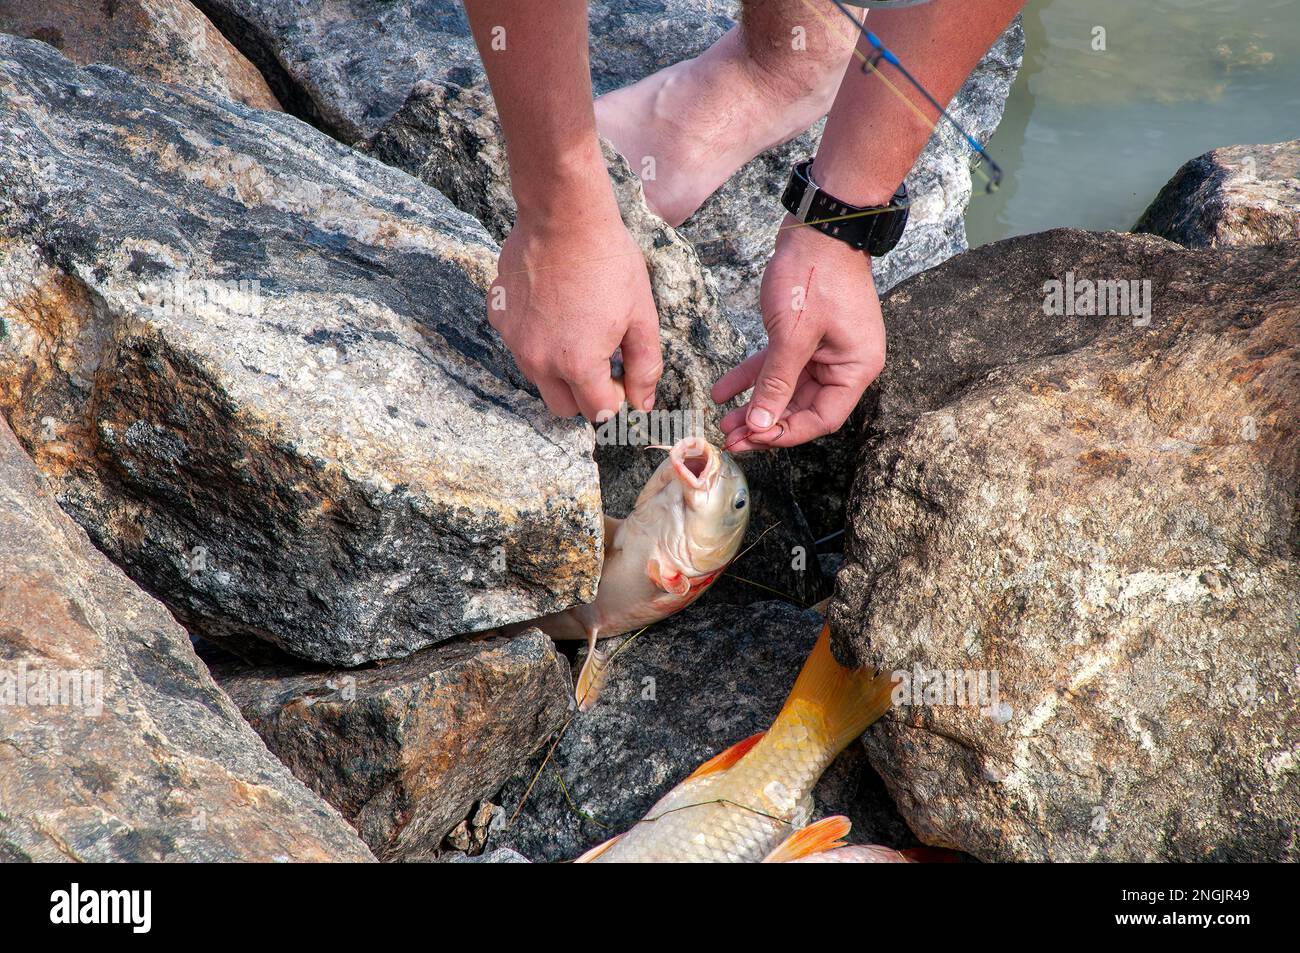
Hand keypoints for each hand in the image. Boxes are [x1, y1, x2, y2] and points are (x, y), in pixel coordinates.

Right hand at [489, 208, 661, 419]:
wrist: (562, 216)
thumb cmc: (608, 262)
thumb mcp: (642, 316)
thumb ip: (645, 366)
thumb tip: (642, 404)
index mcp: (579, 365)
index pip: (598, 412)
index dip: (617, 399)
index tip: (623, 375)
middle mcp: (539, 360)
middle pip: (562, 407)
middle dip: (584, 394)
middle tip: (601, 360)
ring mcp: (514, 340)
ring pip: (538, 376)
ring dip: (558, 366)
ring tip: (577, 325)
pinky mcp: (498, 317)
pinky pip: (518, 343)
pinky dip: (535, 336)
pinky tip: (552, 305)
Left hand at [712, 219, 884, 450]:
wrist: (818, 226)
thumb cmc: (815, 275)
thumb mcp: (792, 336)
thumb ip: (776, 383)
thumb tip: (760, 425)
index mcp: (856, 368)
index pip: (822, 418)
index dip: (786, 433)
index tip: (753, 439)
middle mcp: (845, 364)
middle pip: (802, 407)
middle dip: (764, 423)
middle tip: (730, 439)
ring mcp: (825, 350)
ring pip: (785, 389)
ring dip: (754, 405)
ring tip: (723, 422)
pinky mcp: (805, 335)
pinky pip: (777, 365)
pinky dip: (751, 377)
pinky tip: (721, 390)